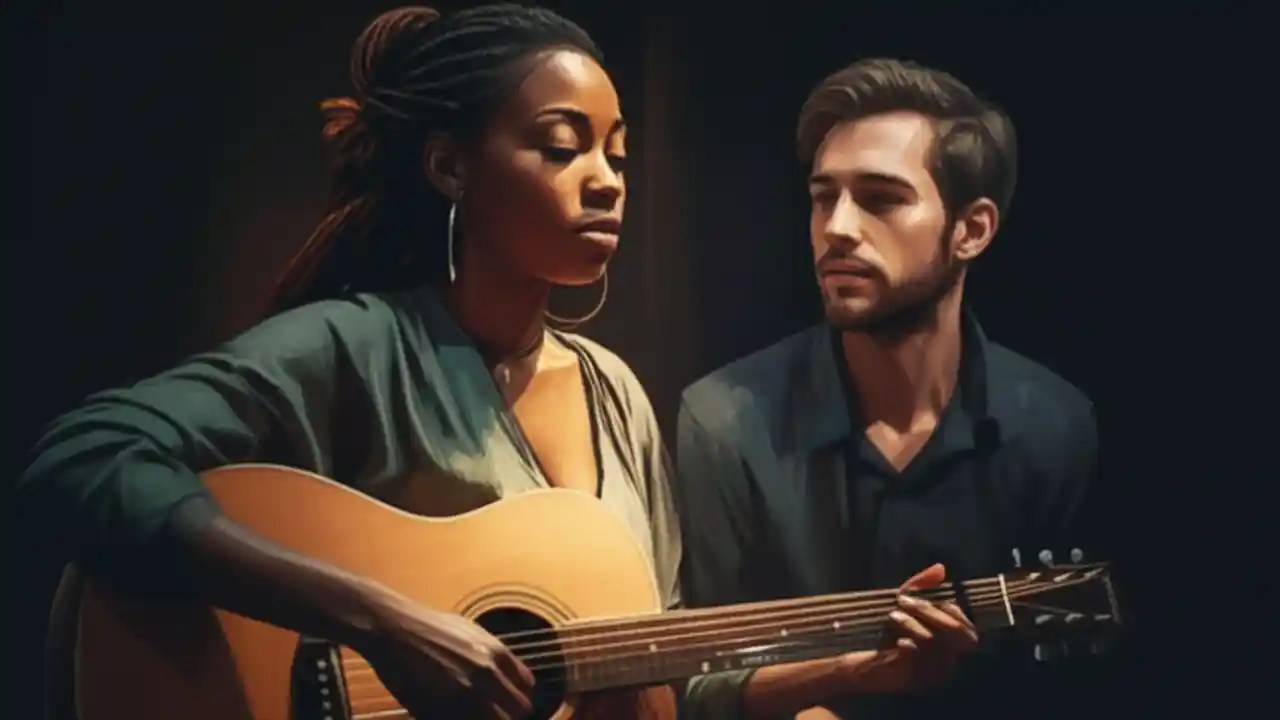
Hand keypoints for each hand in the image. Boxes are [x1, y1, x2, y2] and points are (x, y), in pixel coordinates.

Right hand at [355, 588, 534, 718]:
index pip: (526, 685)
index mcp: (496, 652)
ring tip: (474, 714)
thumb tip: (509, 675)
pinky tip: (451, 713)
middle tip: (494, 714)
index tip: (508, 701)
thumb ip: (492, 654)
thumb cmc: (427, 626)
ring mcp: (465, 694)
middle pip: (519, 710)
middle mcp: (486, 674)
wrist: (393, 629)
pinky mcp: (443, 710)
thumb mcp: (470, 631)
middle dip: (508, 714)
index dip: (517, 695)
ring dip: (488, 719)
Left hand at [837, 563, 978, 694]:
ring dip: (911, 623)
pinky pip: (917, 656)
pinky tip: (896, 641)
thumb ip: (922, 587)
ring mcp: (933, 674)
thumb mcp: (904, 606)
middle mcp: (948, 663)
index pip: (967, 628)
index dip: (948, 609)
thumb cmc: (888, 635)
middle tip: (902, 601)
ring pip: (932, 640)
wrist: (863, 664)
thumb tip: (940, 568)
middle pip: (954, 631)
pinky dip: (907, 643)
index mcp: (951, 648)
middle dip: (927, 610)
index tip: (920, 597)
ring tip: (892, 617)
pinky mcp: (914, 680)